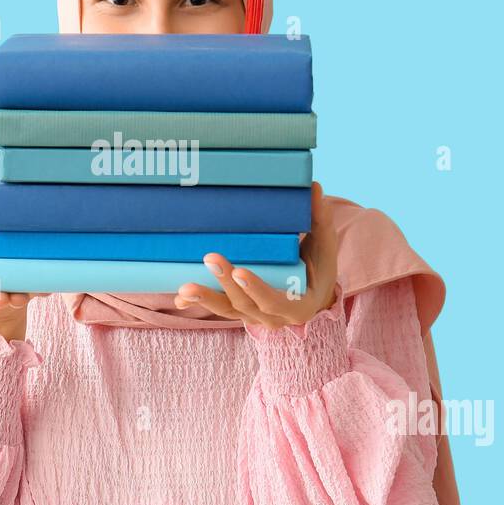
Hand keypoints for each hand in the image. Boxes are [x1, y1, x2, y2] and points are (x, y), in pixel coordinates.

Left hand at [174, 182, 339, 328]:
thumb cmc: (319, 266)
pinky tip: (179, 298)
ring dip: (205, 298)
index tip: (240, 271)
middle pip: (244, 304)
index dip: (257, 289)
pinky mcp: (238, 310)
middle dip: (226, 284)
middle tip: (210, 258)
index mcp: (297, 306)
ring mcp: (253, 317)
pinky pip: (217, 308)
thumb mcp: (324, 246)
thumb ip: (319, 220)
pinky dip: (197, 304)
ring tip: (184, 287)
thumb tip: (315, 186)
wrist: (312, 292)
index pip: (274, 302)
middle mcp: (273, 318)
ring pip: (227, 310)